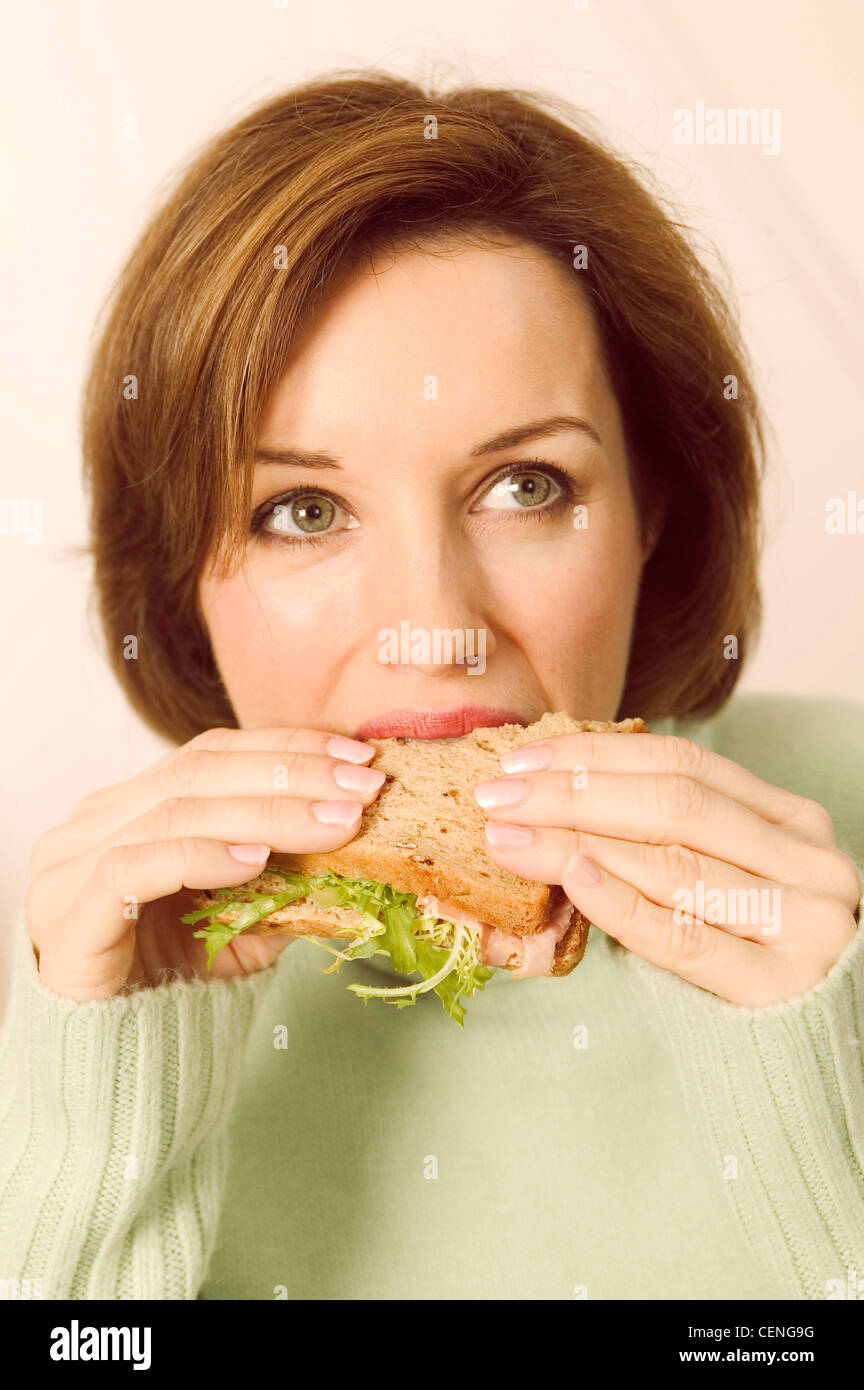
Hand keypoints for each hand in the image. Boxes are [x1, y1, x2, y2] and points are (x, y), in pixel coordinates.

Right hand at [26, 727, 383, 1001]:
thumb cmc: (178, 979)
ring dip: (267, 813)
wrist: (122, 1061)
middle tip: (361, 787)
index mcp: (129, 807)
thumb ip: (284, 872)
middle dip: (291, 775)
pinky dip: (201, 857)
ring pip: (175, 812)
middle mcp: (92, 824)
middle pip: (198, 771)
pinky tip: (256, 861)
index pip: (212, 753)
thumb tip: (354, 828)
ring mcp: (69, 866)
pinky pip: (133, 867)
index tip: (357, 757)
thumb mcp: (246, 916)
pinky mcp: (67, 915)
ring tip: (332, 823)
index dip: (287, 748)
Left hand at [475, 731, 861, 1005]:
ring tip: (509, 837)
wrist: (810, 1057)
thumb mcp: (725, 881)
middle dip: (573, 794)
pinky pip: (685, 936)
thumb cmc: (747, 958)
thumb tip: (547, 798)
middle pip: (674, 806)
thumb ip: (666, 840)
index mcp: (792, 822)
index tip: (525, 760)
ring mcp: (803, 924)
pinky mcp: (780, 988)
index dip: (597, 755)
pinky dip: (622, 902)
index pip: (685, 764)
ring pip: (674, 864)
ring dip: (575, 844)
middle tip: (498, 795)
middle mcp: (807, 863)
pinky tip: (573, 879)